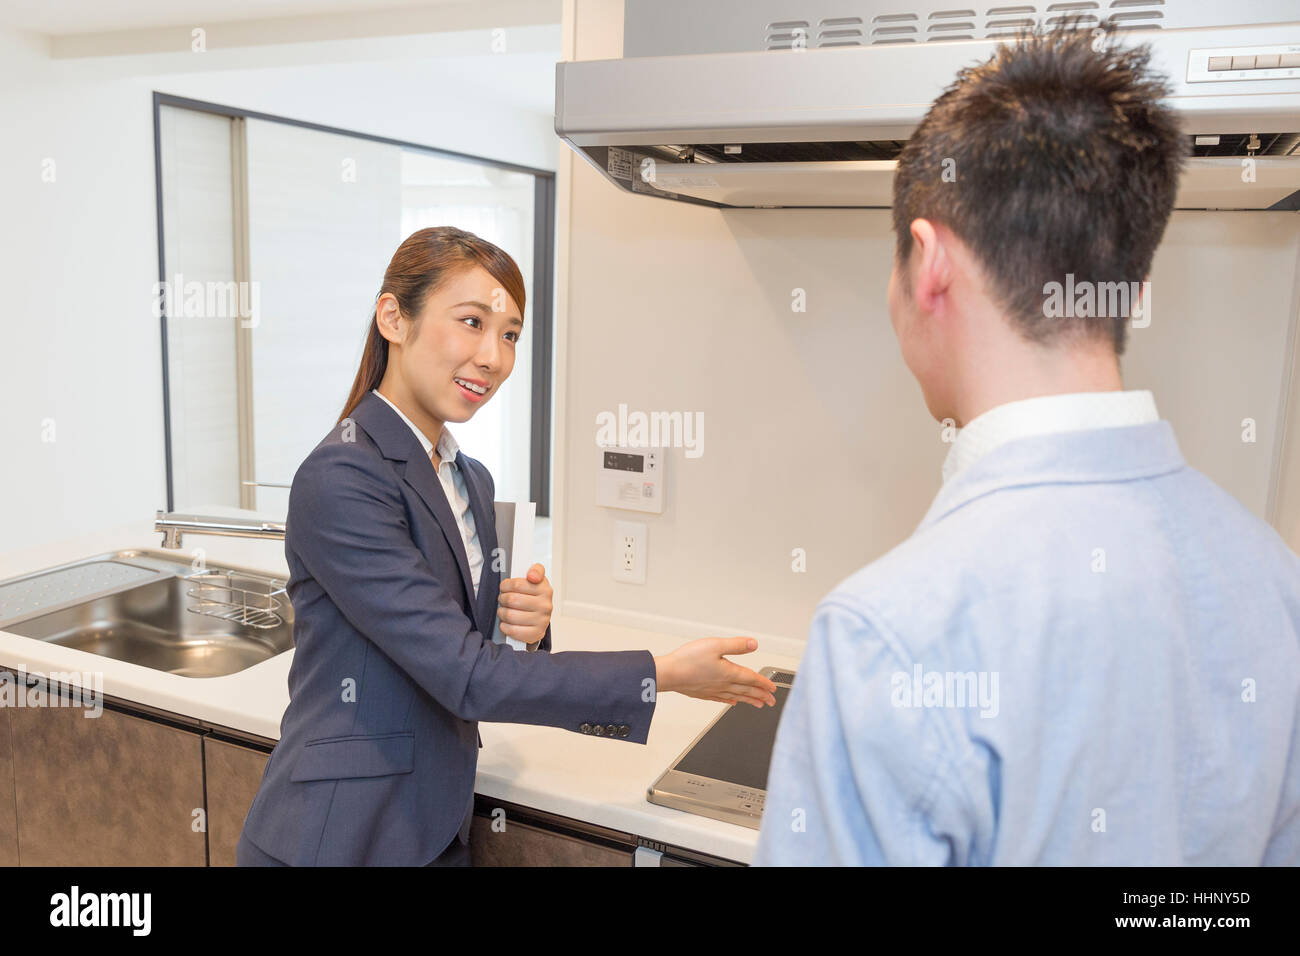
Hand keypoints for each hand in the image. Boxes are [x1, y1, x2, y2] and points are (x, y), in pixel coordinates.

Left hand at [497, 563, 552, 645]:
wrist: (539, 618)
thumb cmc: (534, 597)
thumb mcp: (536, 579)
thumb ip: (536, 570)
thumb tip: (532, 575)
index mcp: (545, 589)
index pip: (517, 584)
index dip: (506, 585)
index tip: (505, 586)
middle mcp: (545, 605)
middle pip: (512, 600)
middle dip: (502, 599)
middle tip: (503, 599)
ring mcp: (542, 620)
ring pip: (510, 615)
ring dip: (502, 612)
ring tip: (504, 610)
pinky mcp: (536, 634)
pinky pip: (513, 630)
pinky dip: (505, 627)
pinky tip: (506, 623)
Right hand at [653, 637, 776, 707]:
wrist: (668, 674)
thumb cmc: (688, 660)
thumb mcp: (715, 645)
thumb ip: (736, 645)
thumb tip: (754, 644)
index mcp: (729, 673)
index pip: (751, 679)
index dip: (764, 683)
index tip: (773, 689)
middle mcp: (723, 684)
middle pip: (746, 691)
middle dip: (761, 696)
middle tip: (771, 701)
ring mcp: (713, 690)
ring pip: (736, 696)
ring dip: (749, 700)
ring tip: (758, 704)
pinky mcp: (702, 693)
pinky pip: (722, 698)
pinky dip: (730, 700)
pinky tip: (733, 702)